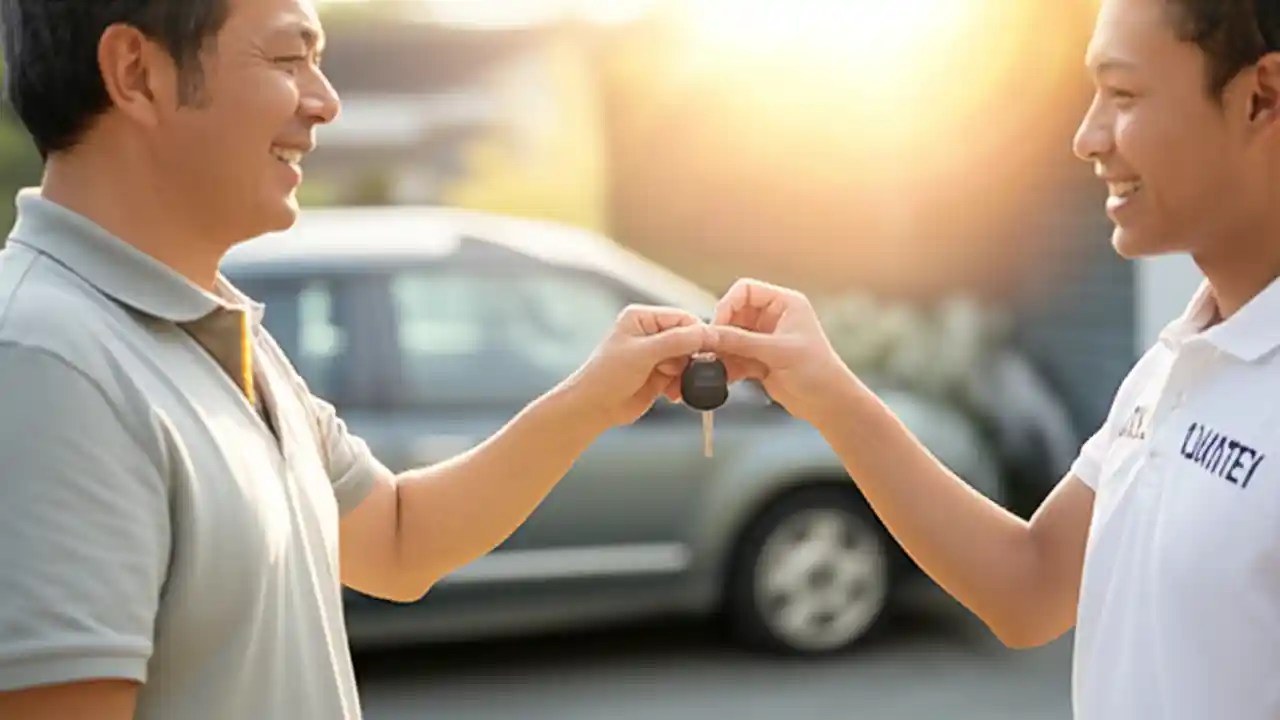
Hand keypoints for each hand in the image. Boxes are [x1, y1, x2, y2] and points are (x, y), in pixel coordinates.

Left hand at [564, 305, 713, 427]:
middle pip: (688, 339)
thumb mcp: (644, 353)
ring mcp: (655, 355)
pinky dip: (682, 385)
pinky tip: (672, 394)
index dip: (698, 333)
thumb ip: (676, 341)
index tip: (712, 348)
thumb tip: (707, 333)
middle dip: (692, 357)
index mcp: (642, 318)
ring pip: (687, 359)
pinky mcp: (659, 375)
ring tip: (675, 385)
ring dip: (687, 374)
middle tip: (692, 370)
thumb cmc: (607, 375)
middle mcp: (650, 333)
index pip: (682, 318)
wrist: (593, 408)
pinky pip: (682, 376)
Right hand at [709, 278, 853, 422]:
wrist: (828, 404)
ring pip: (731, 337)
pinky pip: (735, 357)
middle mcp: (773, 318)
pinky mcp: (760, 360)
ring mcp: (765, 339)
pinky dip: (727, 366)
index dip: (728, 305)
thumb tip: (709, 334)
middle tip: (709, 348)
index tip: (718, 326)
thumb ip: (741, 342)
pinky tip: (724, 377)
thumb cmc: (817, 371)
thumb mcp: (777, 351)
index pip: (746, 290)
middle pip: (734, 314)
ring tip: (714, 365)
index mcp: (784, 303)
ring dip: (722, 351)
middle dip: (721, 331)